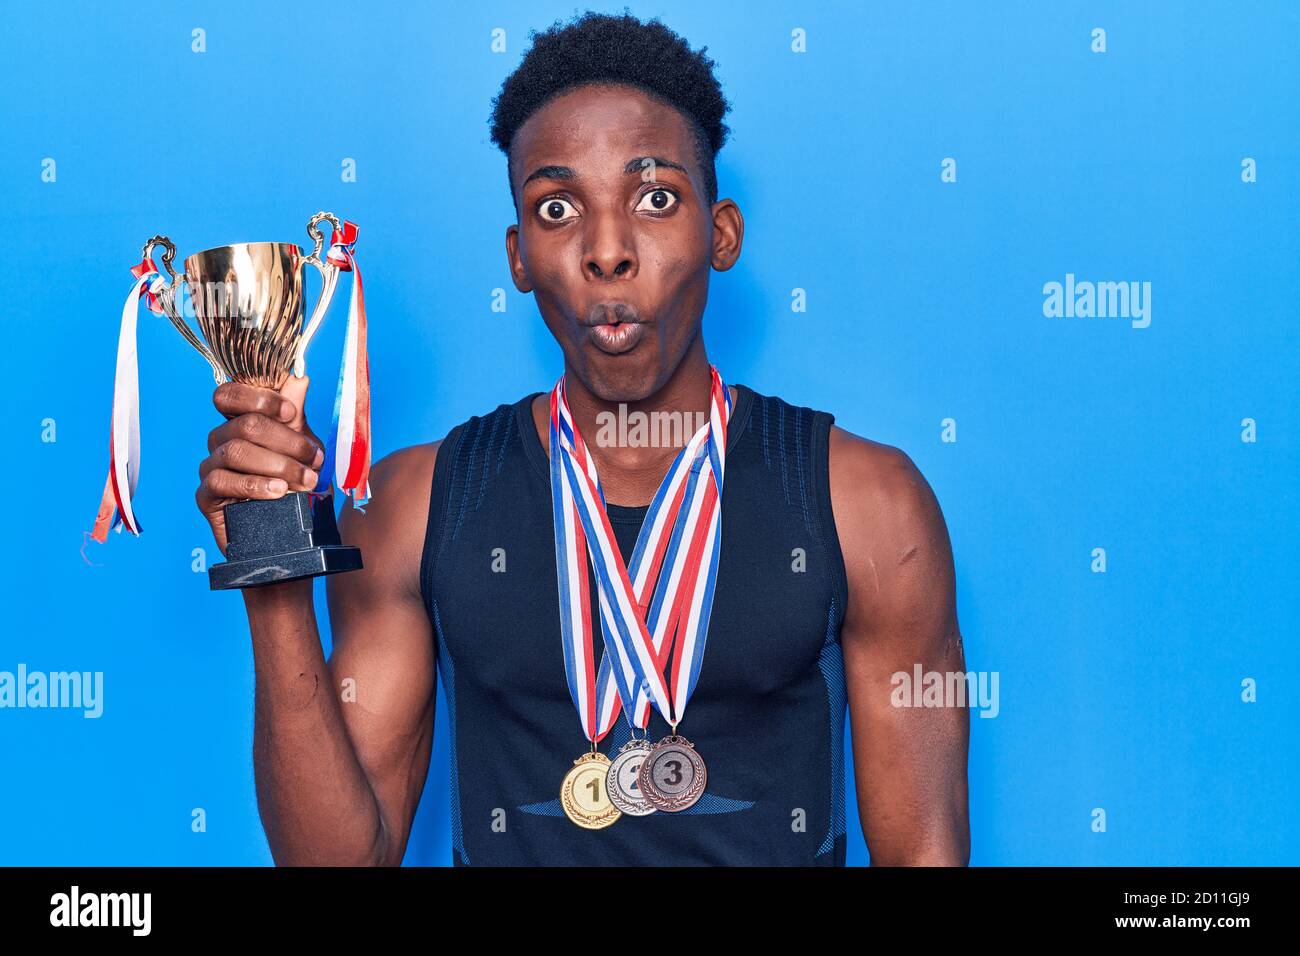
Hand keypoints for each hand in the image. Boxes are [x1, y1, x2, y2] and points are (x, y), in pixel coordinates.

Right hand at [196, 374, 325, 555]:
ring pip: (236, 451)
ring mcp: (211, 467)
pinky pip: (222, 481)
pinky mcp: (206, 496)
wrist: (289, 535)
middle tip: (315, 460)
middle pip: (244, 424)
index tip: (291, 413)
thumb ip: (295, 413)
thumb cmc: (294, 486)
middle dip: (287, 441)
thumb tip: (300, 376)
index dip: (259, 397)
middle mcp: (221, 440)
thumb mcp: (302, 447)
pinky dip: (255, 485)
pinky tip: (278, 492)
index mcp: (239, 422)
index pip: (228, 394)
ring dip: (279, 464)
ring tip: (306, 481)